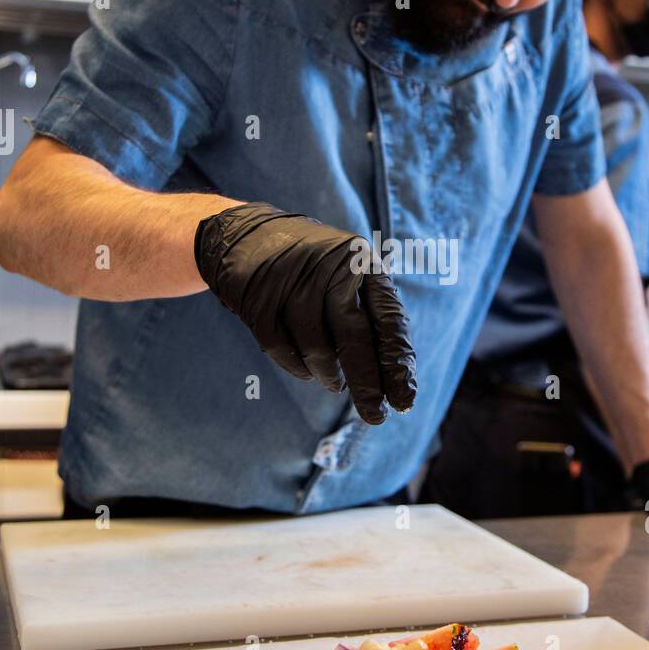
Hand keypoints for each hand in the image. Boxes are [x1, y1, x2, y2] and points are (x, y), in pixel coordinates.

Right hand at [194, 203, 416, 424]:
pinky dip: (297, 368)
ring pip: (317, 349)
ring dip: (327, 375)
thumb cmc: (309, 266)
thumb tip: (395, 376)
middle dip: (367, 384)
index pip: (388, 318)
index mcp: (361, 261)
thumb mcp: (347, 273)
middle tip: (376, 415)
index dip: (397, 363)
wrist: (243, 234)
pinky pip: (282, 350)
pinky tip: (306, 371)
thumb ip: (370, 313)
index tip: (405, 399)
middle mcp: (330, 269)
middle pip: (354, 339)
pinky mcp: (258, 298)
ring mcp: (291, 283)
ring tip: (334, 382)